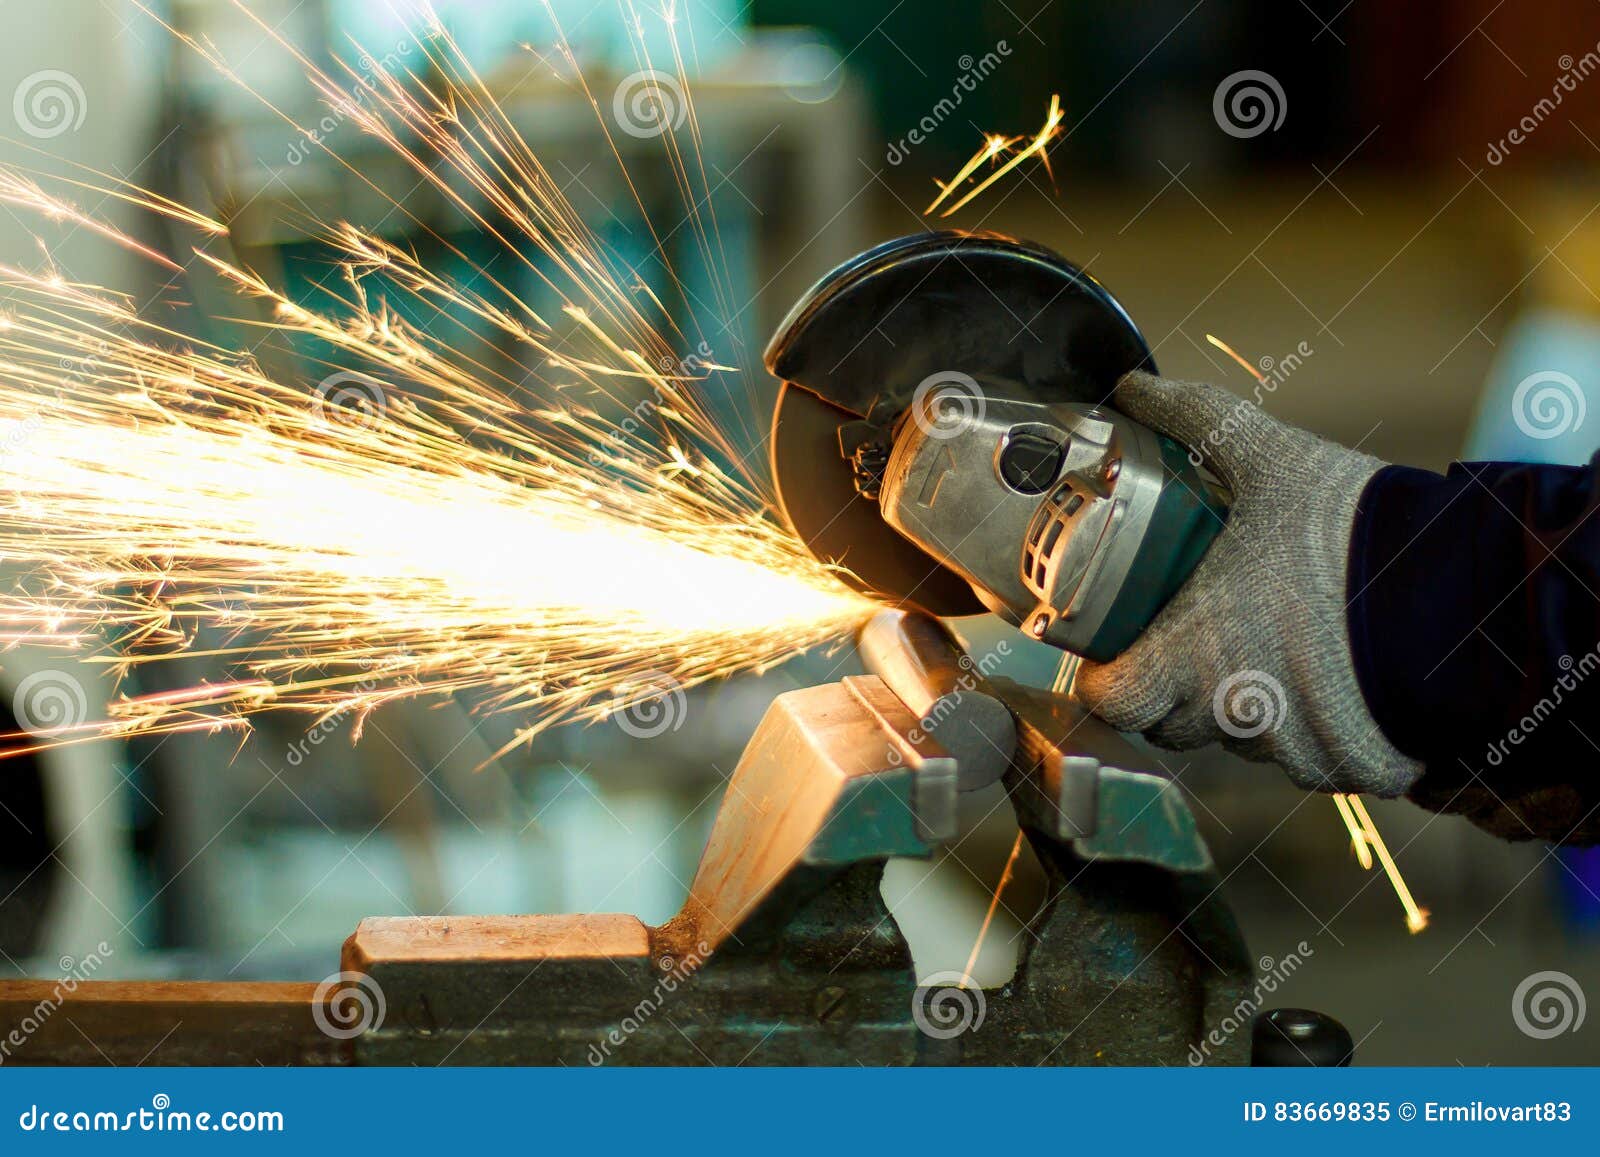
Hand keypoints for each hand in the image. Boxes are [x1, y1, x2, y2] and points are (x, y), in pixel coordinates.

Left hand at [1074, 371, 1422, 796]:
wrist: (1464, 587)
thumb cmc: (1353, 529)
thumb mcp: (1267, 458)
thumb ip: (1192, 421)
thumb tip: (1133, 387)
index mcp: (1192, 652)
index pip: (1110, 700)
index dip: (1107, 676)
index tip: (1117, 648)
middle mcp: (1233, 713)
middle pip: (1169, 722)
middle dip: (1172, 687)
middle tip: (1197, 635)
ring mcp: (1292, 748)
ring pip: (1240, 740)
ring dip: (1244, 705)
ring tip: (1274, 644)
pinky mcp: (1348, 766)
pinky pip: (1307, 757)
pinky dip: (1311, 727)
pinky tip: (1331, 678)